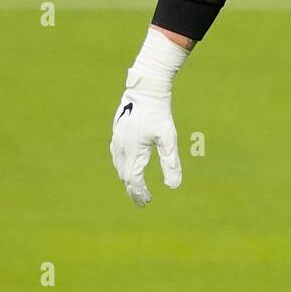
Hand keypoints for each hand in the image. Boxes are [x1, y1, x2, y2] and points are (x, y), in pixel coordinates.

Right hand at [110, 66, 181, 206]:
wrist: (146, 89)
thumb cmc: (159, 113)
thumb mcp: (168, 138)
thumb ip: (171, 162)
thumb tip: (174, 186)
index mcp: (133, 152)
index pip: (133, 180)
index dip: (140, 193)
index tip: (147, 202)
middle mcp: (121, 148)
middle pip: (125, 176)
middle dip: (134, 189)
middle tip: (144, 200)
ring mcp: (117, 139)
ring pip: (119, 166)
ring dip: (127, 178)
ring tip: (136, 187)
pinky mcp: (117, 132)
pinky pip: (116, 155)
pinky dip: (122, 166)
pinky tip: (128, 166)